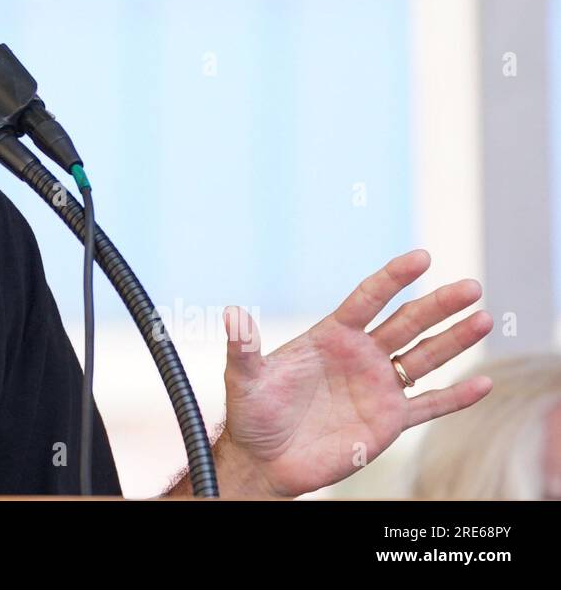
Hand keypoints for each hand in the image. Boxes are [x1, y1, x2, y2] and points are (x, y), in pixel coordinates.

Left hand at [218, 249, 492, 497]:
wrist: (264, 459)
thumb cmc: (252, 414)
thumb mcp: (243, 378)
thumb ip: (243, 347)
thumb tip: (231, 315)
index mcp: (330, 336)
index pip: (368, 299)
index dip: (393, 278)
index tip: (421, 257)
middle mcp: (360, 356)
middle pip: (407, 322)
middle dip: (438, 304)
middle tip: (470, 286)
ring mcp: (378, 387)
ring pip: (424, 357)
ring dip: (455, 340)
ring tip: (484, 319)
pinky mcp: (388, 421)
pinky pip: (429, 406)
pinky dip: (456, 397)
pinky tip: (484, 383)